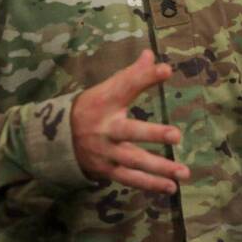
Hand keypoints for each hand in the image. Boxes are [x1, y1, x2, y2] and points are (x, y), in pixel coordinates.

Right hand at [70, 50, 188, 192]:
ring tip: (184, 173)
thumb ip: (132, 75)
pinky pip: (131, 179)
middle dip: (153, 134)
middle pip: (130, 131)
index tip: (166, 70)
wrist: (58, 138)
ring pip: (134, 161)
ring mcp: (106, 152)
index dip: (145, 76)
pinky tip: (171, 188)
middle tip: (176, 135)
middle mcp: (106, 128)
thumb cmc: (93, 108)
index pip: (126, 85)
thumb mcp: (108, 89)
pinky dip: (151, 185)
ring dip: (160, 168)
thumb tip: (150, 54)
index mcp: (106, 102)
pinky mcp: (107, 170)